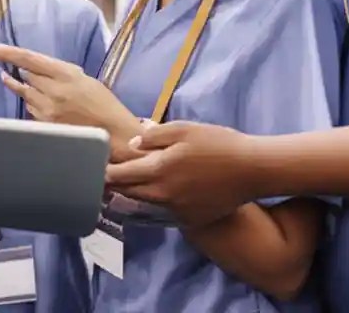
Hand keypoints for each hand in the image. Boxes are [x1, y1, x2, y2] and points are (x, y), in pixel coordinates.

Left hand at [0, 44, 140, 138]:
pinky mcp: (46, 126)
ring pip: (24, 92)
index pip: (29, 59)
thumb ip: (60, 72)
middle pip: (24, 75)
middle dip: (17, 70)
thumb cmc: (103, 103)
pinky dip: (32, 104)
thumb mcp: (85, 79)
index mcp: (66, 74)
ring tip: (18, 81)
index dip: (7, 53)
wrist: (114, 133)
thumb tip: (36, 68)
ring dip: (21, 86)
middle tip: (6, 64)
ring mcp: (48, 110)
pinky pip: (31, 110)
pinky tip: (42, 104)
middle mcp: (54, 90)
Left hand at [104, 121, 259, 227]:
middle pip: (129, 192)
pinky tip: (161, 192)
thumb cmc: (219, 143)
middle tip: (106, 176)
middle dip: (116, 184)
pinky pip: (166, 211)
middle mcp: (163, 195)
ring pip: (146, 203)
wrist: (252, 170)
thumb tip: (133, 145)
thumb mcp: (184, 129)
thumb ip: (154, 137)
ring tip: (129, 183)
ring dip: (136, 194)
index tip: (96, 167)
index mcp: (158, 170)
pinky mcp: (190, 219)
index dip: (105, 172)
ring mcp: (177, 210)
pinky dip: (159, 202)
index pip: (120, 175)